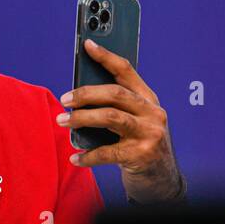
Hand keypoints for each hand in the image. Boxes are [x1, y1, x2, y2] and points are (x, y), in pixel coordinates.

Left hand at [59, 39, 182, 201]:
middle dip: (86, 94)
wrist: (162, 178)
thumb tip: (79, 95)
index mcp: (148, 99)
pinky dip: (88, 156)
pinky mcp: (142, 155)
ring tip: (62, 121)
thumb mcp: (134, 121)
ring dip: (82, 118)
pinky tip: (75, 157)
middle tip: (65, 99)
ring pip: (111, 117)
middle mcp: (152, 113)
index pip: (127, 71)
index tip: (87, 45)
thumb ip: (115, 107)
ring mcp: (149, 133)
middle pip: (115, 93)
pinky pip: (108, 153)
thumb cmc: (140, 144)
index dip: (106, 57)